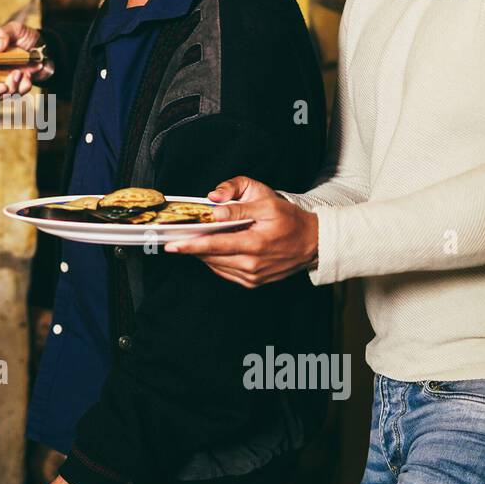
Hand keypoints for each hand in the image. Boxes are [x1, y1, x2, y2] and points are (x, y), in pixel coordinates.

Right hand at [0, 22, 52, 100]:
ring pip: (0, 95)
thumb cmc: (25, 36)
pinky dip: (23, 88)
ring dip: (10, 88)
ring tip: (20, 74)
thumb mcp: (15, 29)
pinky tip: (28, 77)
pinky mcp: (15, 87)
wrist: (46, 46)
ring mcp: (2, 80)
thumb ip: (4, 34)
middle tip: (3, 86)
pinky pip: (16, 95)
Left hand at [164, 176, 318, 287]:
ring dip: (204, 254)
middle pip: (211, 257)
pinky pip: (225, 272)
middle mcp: (252, 264)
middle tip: (177, 238)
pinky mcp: (253, 282)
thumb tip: (214, 208)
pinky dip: (216, 260)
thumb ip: (238, 203)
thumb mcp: (265, 201)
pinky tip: (215, 249)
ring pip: (216, 266)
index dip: (190, 245)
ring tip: (196, 240)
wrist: (312, 242)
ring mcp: (253, 276)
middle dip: (192, 247)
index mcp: (254, 243)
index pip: (214, 245)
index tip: (171, 245)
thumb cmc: (289, 218)